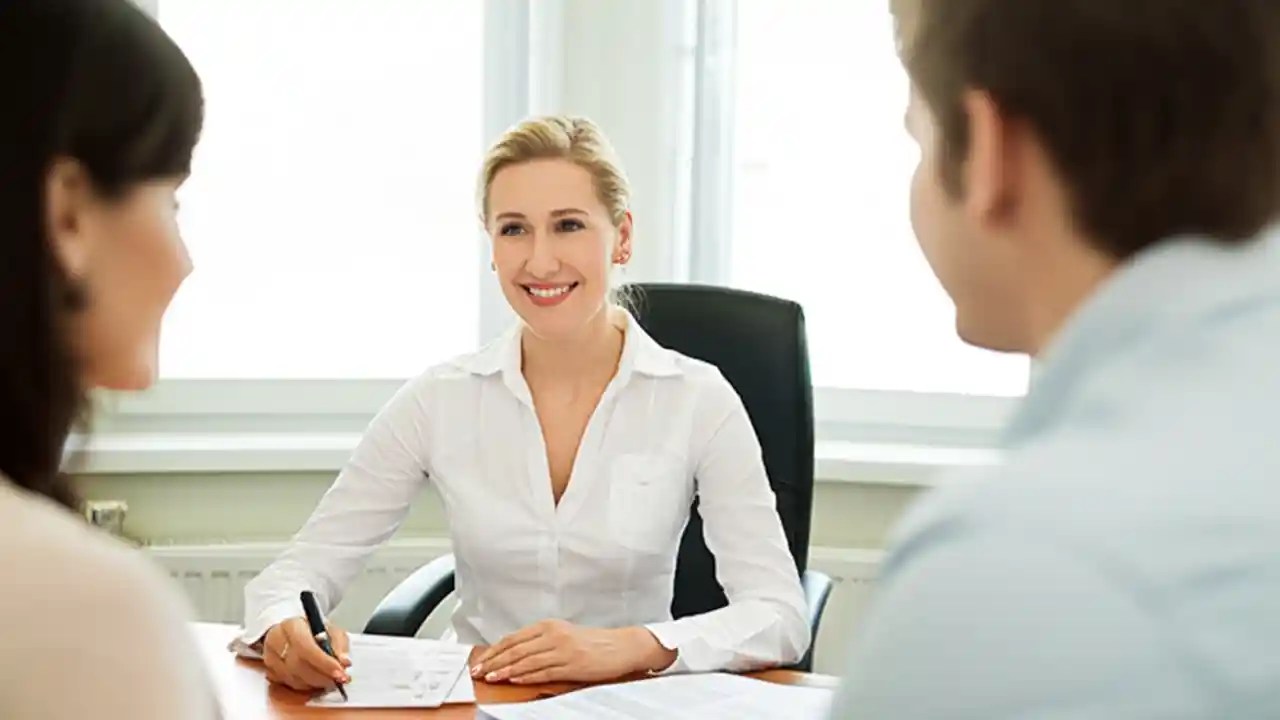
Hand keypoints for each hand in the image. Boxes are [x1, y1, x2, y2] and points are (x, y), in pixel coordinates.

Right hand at [262, 617, 351, 691]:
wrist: (293, 632)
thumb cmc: (312, 630)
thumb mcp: (330, 629)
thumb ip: (339, 644)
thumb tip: (344, 661)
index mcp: (291, 625)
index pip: (305, 647)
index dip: (324, 663)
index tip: (340, 672)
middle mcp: (276, 640)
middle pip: (298, 665)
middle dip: (322, 676)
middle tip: (339, 679)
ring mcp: (270, 657)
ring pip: (293, 679)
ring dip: (316, 683)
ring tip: (330, 679)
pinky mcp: (270, 671)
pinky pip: (289, 685)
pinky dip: (306, 686)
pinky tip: (317, 680)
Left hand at [471, 620, 676, 684]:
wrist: (621, 646)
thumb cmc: (593, 643)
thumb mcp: (563, 635)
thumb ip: (539, 642)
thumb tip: (512, 655)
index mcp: (549, 625)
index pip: (513, 638)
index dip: (494, 650)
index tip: (480, 661)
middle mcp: (554, 634)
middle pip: (516, 649)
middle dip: (494, 661)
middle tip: (478, 671)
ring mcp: (563, 649)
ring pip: (526, 660)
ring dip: (505, 670)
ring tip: (490, 677)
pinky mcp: (572, 664)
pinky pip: (544, 671)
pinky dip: (526, 675)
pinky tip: (514, 679)